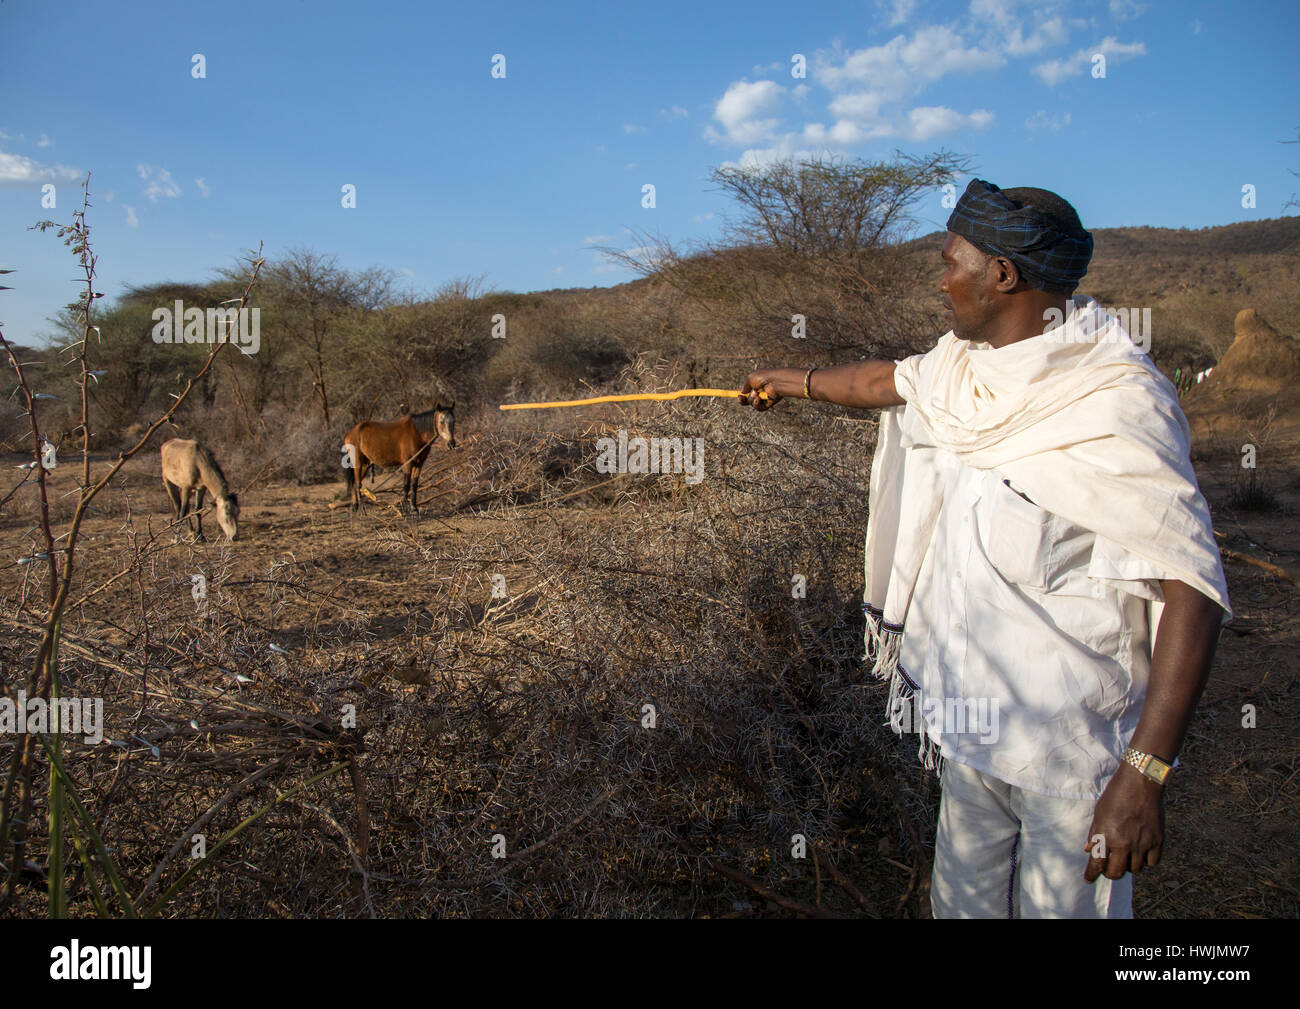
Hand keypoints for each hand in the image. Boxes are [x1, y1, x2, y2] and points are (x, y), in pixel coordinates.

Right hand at [739, 371, 779, 410]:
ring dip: (751, 400)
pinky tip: (758, 399)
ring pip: (752, 404)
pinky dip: (757, 404)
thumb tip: (742, 392)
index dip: (742, 394)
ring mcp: (764, 398)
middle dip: (742, 400)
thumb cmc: (764, 377)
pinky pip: (759, 408)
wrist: (776, 382)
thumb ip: (745, 386)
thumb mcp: (750, 378)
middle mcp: (760, 391)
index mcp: (756, 384)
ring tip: (756, 394)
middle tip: (741, 398)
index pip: (747, 391)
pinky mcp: (768, 403)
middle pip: (748, 400)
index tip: (738, 395)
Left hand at [1083, 762, 1164, 882]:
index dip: (1092, 874)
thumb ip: (1094, 833)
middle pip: (1117, 872)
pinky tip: (1142, 853)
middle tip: (1109, 868)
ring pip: (1135, 869)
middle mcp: (1124, 843)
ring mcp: (1143, 844)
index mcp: (1107, 836)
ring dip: (1128, 865)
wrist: (1140, 783)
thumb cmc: (1116, 795)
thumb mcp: (1099, 813)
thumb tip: (1088, 850)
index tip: (1088, 879)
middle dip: (1110, 873)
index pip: (1097, 863)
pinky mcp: (1158, 841)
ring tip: (1126, 856)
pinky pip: (1152, 862)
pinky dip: (1146, 861)